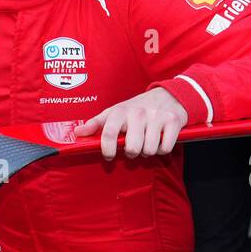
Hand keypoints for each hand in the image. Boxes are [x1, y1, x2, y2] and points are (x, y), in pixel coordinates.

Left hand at [74, 89, 188, 159]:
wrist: (168, 95)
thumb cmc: (137, 109)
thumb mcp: (115, 112)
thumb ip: (96, 124)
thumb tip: (77, 133)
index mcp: (120, 111)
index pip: (109, 133)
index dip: (108, 149)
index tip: (110, 156)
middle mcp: (138, 113)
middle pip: (132, 148)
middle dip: (133, 153)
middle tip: (134, 146)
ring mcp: (156, 117)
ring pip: (149, 150)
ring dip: (149, 151)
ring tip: (148, 142)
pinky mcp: (172, 121)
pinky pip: (165, 148)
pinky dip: (163, 149)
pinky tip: (161, 140)